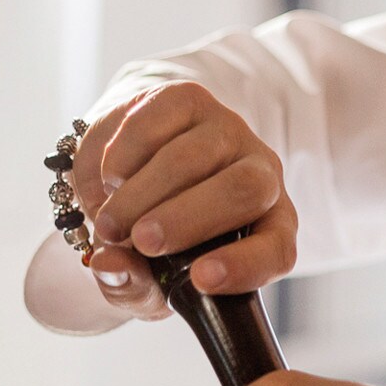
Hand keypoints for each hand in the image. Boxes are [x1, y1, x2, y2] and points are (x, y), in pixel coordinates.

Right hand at [69, 81, 296, 318]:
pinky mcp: (188, 100)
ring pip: (192, 157)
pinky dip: (121, 158)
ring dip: (141, 194)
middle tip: (142, 241)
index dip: (244, 265)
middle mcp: (261, 175)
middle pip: (245, 189)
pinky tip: (110, 181)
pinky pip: (155, 124)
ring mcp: (228, 132)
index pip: (277, 249)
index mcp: (268, 229)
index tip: (199, 279)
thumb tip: (108, 265)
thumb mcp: (146, 280)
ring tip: (109, 223)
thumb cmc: (155, 239)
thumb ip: (128, 285)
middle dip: (187, 218)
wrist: (134, 173)